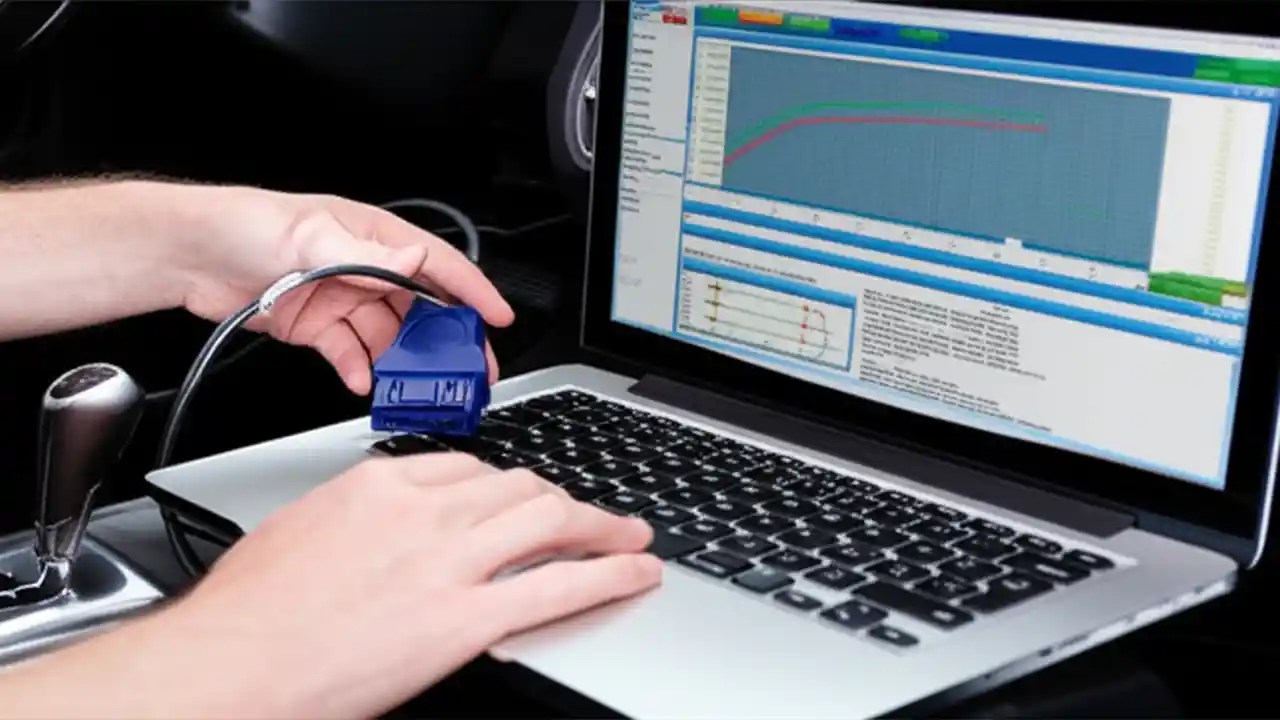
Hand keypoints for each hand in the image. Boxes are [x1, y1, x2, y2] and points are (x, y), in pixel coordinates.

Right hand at [164, 453, 661, 718]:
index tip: (521, 499)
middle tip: (588, 515)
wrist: (228, 665)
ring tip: (631, 535)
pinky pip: (558, 587)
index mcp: (380, 485)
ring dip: (602, 527)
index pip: (468, 467)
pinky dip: (609, 575)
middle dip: (563, 500)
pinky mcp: (466, 620)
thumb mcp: (300, 533)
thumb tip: (383, 528)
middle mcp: (423, 513)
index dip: (506, 485)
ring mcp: (448, 563)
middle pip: (519, 487)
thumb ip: (357, 520)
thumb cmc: (246, 614)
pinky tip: (634, 572)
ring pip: (550, 521)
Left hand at [173, 185, 513, 392]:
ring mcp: (339, 297)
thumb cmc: (242, 225)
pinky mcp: (314, 324)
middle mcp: (361, 266)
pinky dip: (360, 369)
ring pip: (388, 335)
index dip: (472, 291)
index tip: (498, 317)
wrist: (185, 254)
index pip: (436, 264)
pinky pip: (350, 352)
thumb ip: (364, 253)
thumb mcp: (308, 235)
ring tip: (418, 385)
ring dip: (404, 361)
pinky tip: (364, 382)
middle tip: (471, 368)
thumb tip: (414, 260)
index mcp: (370, 236)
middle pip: (420, 306)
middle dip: (448, 338)